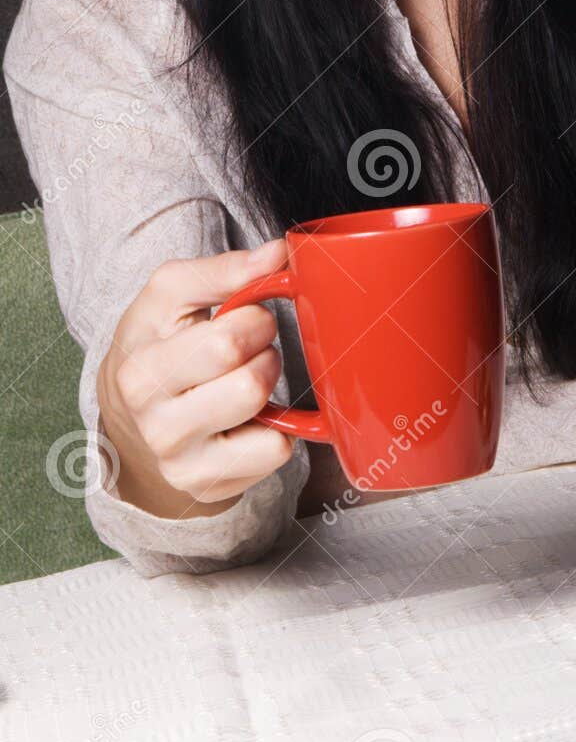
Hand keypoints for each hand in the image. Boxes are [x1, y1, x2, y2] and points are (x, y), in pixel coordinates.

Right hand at [96, 238, 295, 518]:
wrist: (130, 414)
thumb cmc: (157, 343)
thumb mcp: (172, 294)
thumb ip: (226, 270)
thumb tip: (279, 254)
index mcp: (141, 373)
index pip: (227, 343)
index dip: (252, 320)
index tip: (243, 317)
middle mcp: (158, 427)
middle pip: (250, 386)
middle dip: (264, 355)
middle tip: (247, 349)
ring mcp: (184, 465)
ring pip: (268, 429)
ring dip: (269, 392)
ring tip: (245, 378)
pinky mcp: (210, 487)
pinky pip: (276, 455)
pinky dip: (274, 430)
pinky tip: (247, 417)